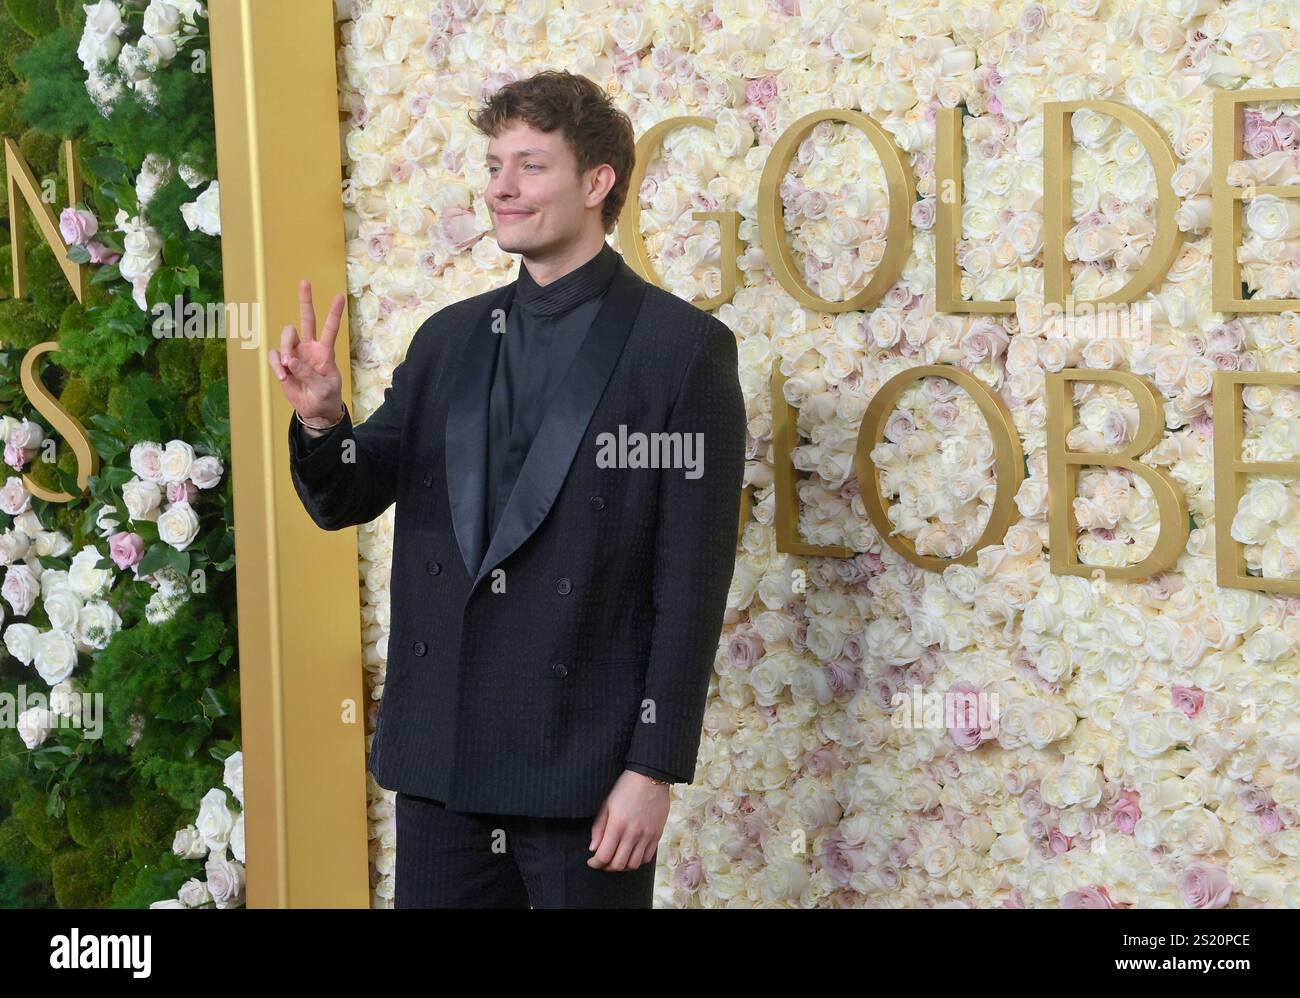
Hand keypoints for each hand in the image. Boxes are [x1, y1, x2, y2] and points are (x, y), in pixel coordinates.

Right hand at [267, 279, 344, 423]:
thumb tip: (290, 361)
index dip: (334, 313)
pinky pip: (273, 355)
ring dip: (284, 349)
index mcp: (325, 352)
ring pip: (286, 336)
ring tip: (287, 368)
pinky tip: (283, 377)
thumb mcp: (323, 388)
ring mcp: (295, 353)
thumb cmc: (325, 396)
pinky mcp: (282, 363)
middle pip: (307, 320)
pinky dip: (275, 364)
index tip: (339, 296)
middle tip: (305, 282)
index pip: (330, 329)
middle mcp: (310, 348)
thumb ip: (309, 374)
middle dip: (305, 301)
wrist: (315, 410)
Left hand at [587, 769, 669, 871]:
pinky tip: (631, 853)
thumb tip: (593, 849)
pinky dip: (637, 860)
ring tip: (617, 858)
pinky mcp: (657, 835)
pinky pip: (647, 858)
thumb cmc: (625, 788)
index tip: (592, 861)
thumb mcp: (606, 804)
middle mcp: (633, 833)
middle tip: (603, 861)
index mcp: (617, 825)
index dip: (595, 863)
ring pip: (633, 865)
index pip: (604, 856)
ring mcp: (647, 836)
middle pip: (618, 864)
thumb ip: (599, 828)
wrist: (650, 777)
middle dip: (607, 867)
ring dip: (622, 866)